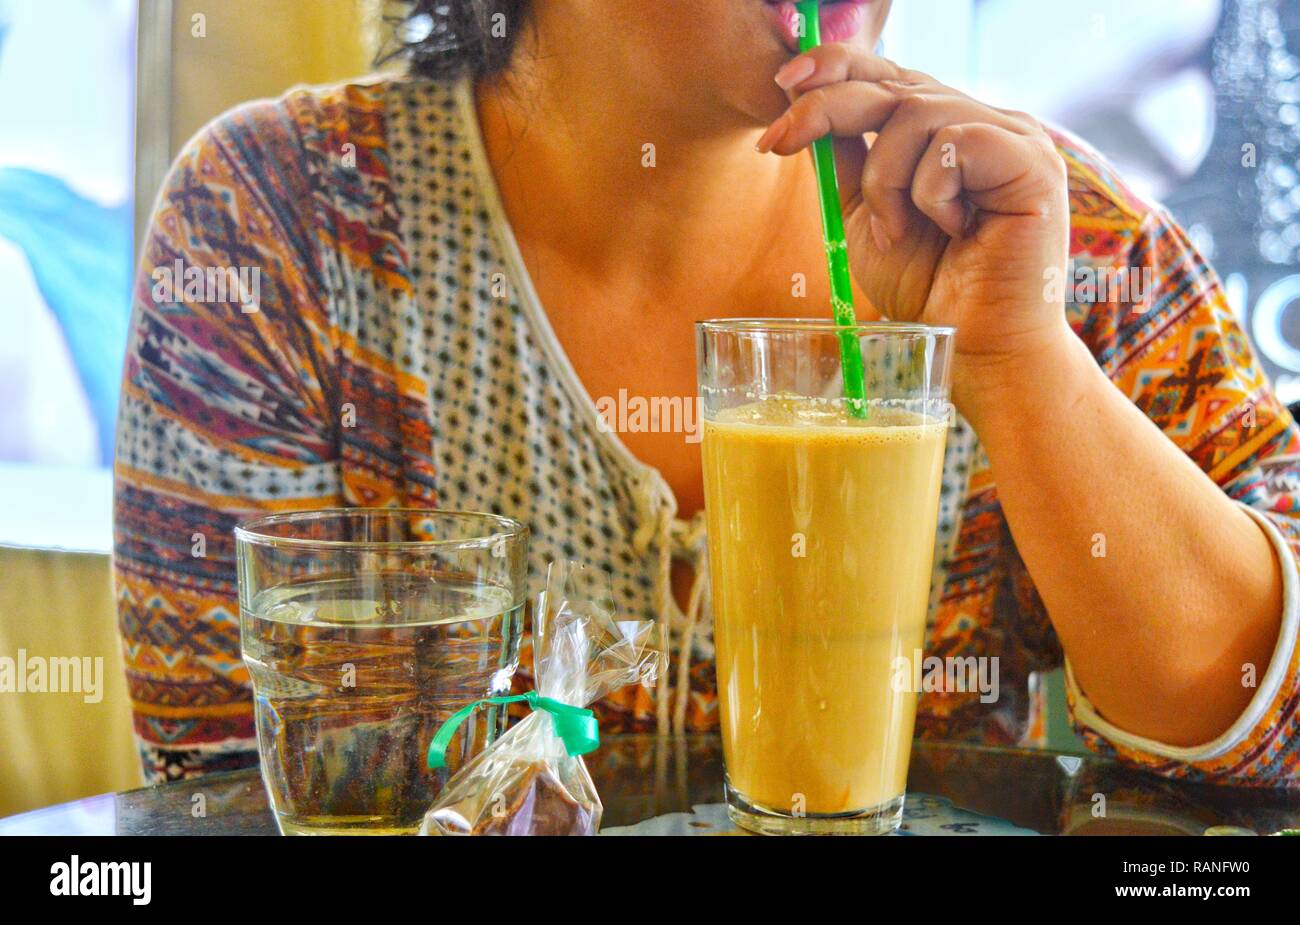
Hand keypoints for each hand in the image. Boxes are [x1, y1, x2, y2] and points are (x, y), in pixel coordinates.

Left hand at [757, 44, 1076, 411]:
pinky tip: (953, 231)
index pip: (890, 74)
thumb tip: (804, 102)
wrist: (973, 347)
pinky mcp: (1034, 162)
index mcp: (949, 130)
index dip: (834, 68)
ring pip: (917, 114)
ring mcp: (1015, 139)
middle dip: (827, 108)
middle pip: (895, 84)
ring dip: (885, 179)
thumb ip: (847, 159)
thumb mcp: (867, 214)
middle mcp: (986, 123)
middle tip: (781, 141)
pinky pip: (956, 143)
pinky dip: (932, 193)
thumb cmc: (927, 290)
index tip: (783, 84)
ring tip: (896, 233)